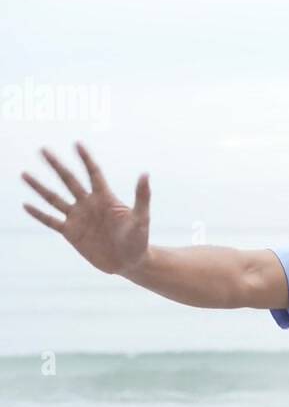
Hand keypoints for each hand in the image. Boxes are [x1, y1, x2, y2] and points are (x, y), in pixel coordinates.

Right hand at [21, 143, 150, 274]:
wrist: (129, 262)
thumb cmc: (138, 240)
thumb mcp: (141, 218)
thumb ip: (141, 196)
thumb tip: (145, 174)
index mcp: (106, 198)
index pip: (93, 173)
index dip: (86, 159)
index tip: (77, 143)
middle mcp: (89, 204)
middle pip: (70, 180)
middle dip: (57, 165)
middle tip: (43, 150)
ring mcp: (78, 217)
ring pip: (55, 199)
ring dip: (40, 187)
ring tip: (25, 174)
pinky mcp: (71, 232)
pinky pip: (51, 221)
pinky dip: (39, 214)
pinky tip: (26, 204)